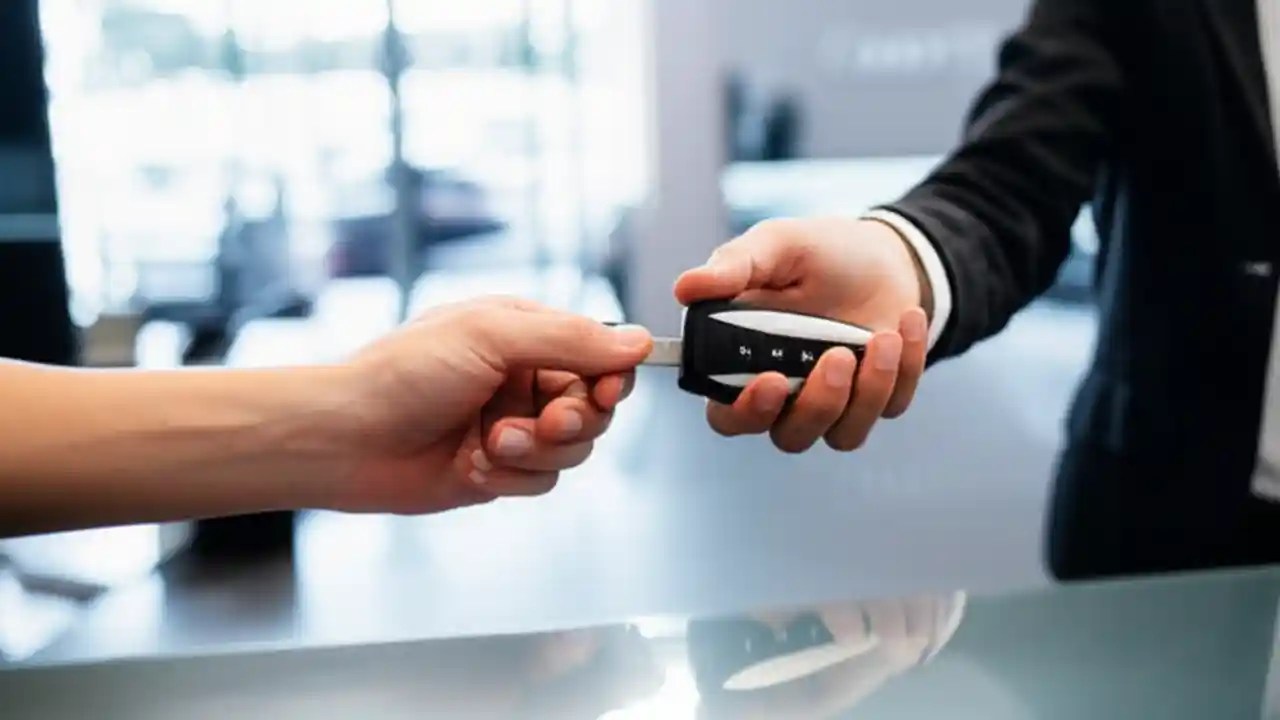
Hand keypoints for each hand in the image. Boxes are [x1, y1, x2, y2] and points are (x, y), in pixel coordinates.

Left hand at [329, 297, 651, 514]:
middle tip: (544, 423)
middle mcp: (524, 379)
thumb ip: (570, 339)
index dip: (612, 377)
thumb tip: (637, 341)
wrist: (345, 440)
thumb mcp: (491, 337)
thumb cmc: (402, 374)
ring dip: (536, 451)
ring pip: (574, 450)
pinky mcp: (500, 469)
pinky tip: (471, 464)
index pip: (600, 354)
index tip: (606, 393)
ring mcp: (513, 426)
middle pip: (596, 407)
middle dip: (573, 421)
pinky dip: (511, 477)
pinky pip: (541, 481)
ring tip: (490, 444)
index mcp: (526, 334)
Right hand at [675, 217, 930, 452]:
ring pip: (842, 434)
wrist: (884, 254)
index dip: (745, 412)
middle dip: (817, 404)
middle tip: (838, 356)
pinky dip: (904, 367)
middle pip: (789, 436)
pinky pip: (891, 406)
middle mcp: (786, 396)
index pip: (729, 415)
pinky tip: (906, 322)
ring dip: (868, 391)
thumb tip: (685, 288)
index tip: (769, 381)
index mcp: (745, 366)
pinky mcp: (878, 399)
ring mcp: (834, 403)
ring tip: (884, 336)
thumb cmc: (816, 253)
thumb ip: (733, 267)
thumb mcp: (775, 246)